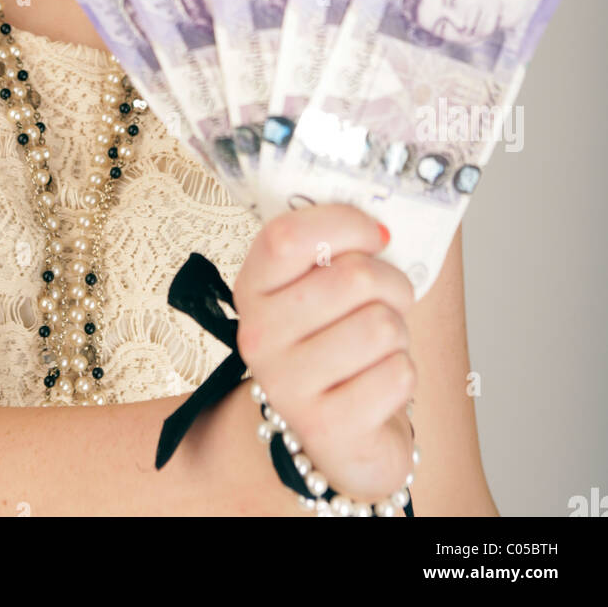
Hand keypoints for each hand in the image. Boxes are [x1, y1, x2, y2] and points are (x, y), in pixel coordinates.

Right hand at [232, 202, 416, 504]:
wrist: (338, 436)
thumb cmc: (337, 342)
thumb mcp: (319, 289)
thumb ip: (335, 248)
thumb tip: (384, 220)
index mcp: (253, 288)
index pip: (286, 236)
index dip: (344, 224)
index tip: (376, 234)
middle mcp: (258, 336)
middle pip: (352, 277)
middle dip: (391, 283)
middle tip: (387, 299)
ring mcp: (287, 386)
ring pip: (381, 325)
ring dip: (398, 332)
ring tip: (379, 346)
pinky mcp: (326, 428)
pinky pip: (397, 375)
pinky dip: (403, 375)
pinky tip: (379, 384)